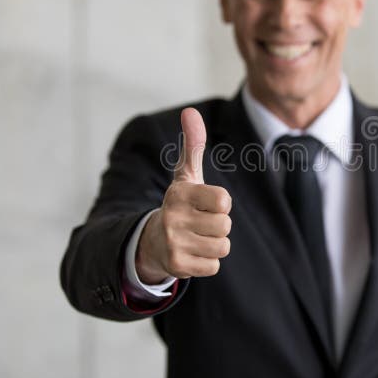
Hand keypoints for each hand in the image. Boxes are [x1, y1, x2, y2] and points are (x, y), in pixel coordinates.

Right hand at [136, 107, 232, 282]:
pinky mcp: (176, 266)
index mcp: (179, 193)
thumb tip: (190, 111)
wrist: (151, 241)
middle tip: (200, 224)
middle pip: (225, 226)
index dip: (220, 204)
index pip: (224, 201)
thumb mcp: (185, 175)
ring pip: (222, 247)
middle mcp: (173, 217)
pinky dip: (207, 262)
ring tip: (196, 238)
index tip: (205, 204)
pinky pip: (213, 266)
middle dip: (219, 226)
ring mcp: (173, 243)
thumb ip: (193, 145)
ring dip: (214, 244)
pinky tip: (192, 253)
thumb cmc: (180, 205)